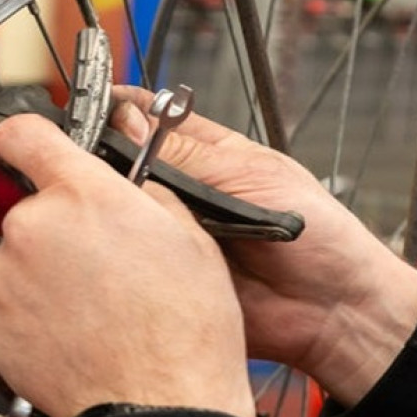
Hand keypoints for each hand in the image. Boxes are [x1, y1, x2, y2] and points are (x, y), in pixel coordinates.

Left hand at [0, 114, 254, 416]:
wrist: (159, 409)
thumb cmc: (183, 335)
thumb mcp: (188, 239)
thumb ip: (143, 196)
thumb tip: (128, 188)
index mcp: (83, 194)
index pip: (23, 133)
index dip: (26, 138)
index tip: (24, 147)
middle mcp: (32, 226)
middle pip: (27, 207)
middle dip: (55, 229)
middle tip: (94, 266)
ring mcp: (2, 275)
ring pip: (12, 256)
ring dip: (38, 273)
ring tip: (85, 309)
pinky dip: (21, 311)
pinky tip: (64, 331)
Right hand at [110, 86, 416, 405]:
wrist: (335, 311)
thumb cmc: (317, 237)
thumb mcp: (250, 177)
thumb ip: (187, 154)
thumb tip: (128, 120)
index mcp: (208, 155)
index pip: (151, 119)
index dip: (120, 110)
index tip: (89, 105)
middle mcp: (184, 192)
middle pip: (126, 165)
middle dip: (104, 160)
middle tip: (82, 159)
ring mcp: (173, 234)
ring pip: (123, 212)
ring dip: (112, 208)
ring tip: (100, 200)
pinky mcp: (167, 275)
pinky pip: (132, 260)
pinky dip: (121, 253)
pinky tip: (112, 243)